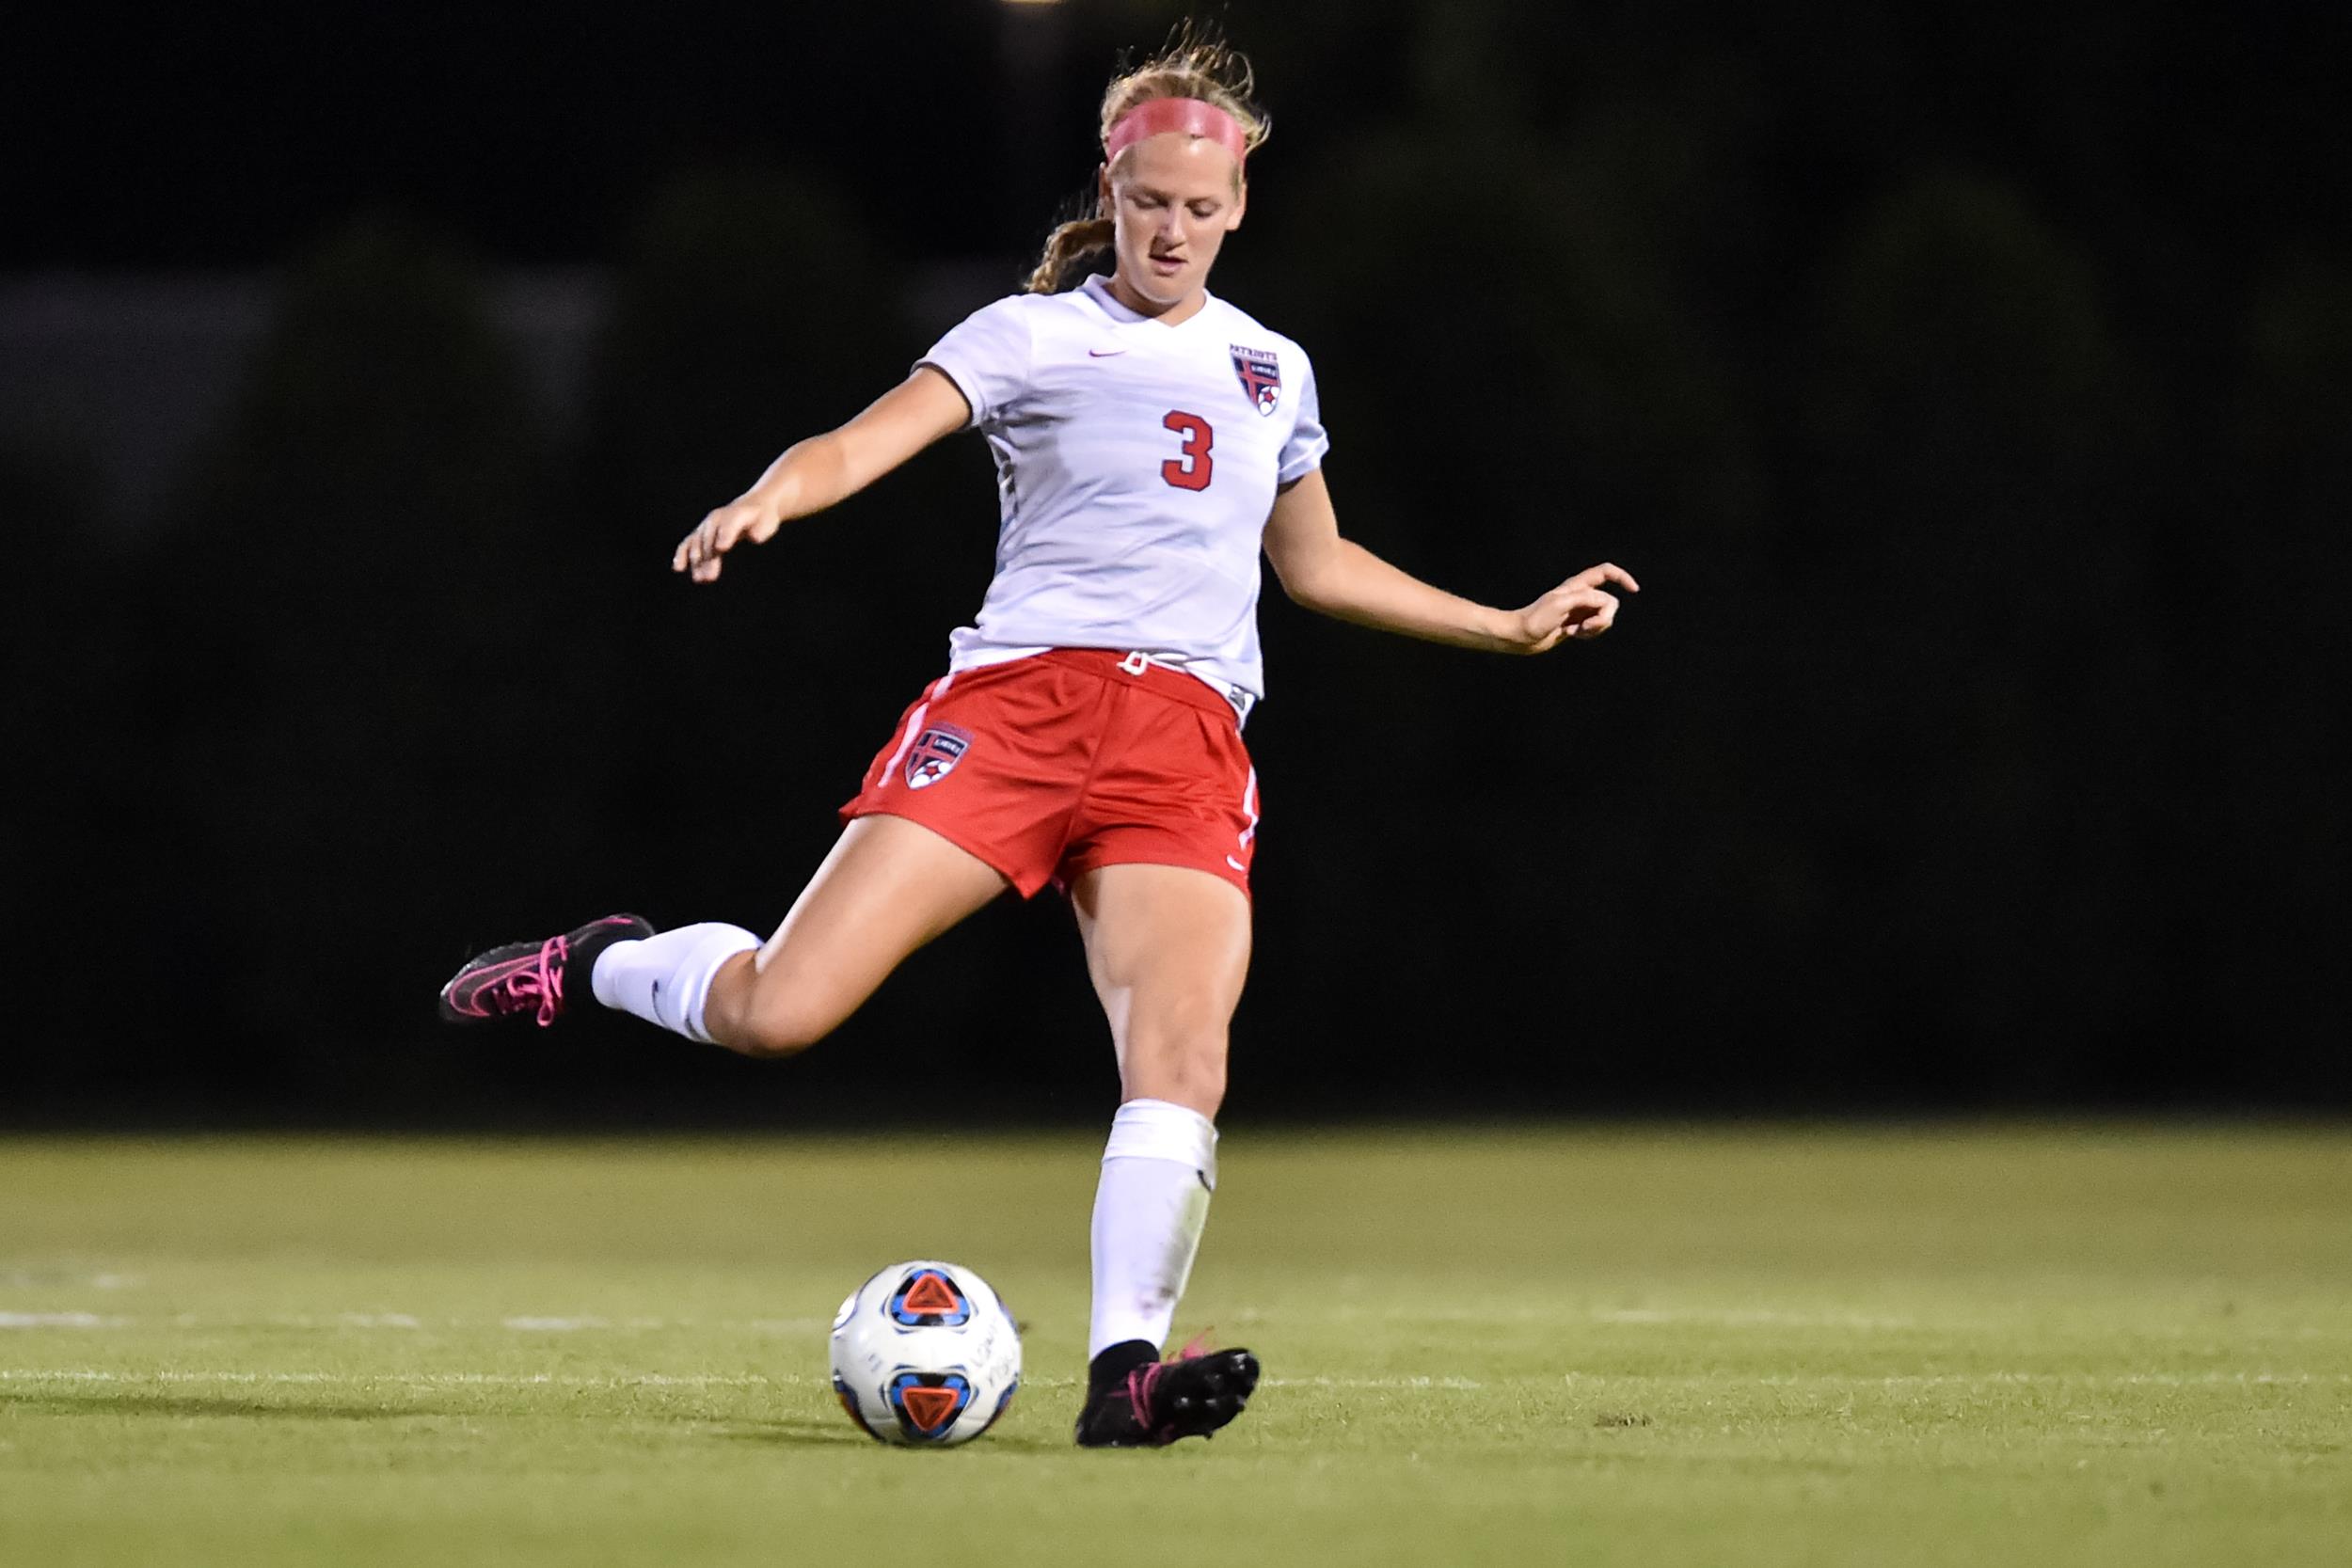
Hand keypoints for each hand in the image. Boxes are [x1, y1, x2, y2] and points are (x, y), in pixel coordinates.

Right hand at [672, 498, 781, 582]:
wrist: (753, 508)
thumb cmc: (761, 518)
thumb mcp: (767, 523)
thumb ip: (760, 530)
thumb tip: (754, 537)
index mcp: (734, 514)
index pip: (728, 525)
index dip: (725, 536)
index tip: (722, 548)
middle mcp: (716, 518)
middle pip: (710, 540)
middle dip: (709, 558)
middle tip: (710, 577)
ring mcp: (706, 526)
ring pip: (697, 544)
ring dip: (697, 562)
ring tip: (700, 579)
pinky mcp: (700, 535)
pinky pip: (688, 543)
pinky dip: (682, 554)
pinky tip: (678, 568)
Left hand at [1508, 561, 1639, 652]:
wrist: (1521, 636)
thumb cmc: (1536, 618)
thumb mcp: (1561, 604)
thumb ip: (1585, 599)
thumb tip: (1606, 602)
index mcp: (1577, 585)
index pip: (1606, 572)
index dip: (1623, 578)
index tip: (1634, 590)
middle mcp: (1582, 595)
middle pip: (1610, 603)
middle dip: (1603, 618)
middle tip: (1585, 627)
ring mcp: (1581, 610)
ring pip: (1605, 618)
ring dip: (1593, 628)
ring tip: (1573, 632)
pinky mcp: (1578, 624)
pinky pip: (1596, 629)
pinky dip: (1588, 634)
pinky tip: (1571, 635)